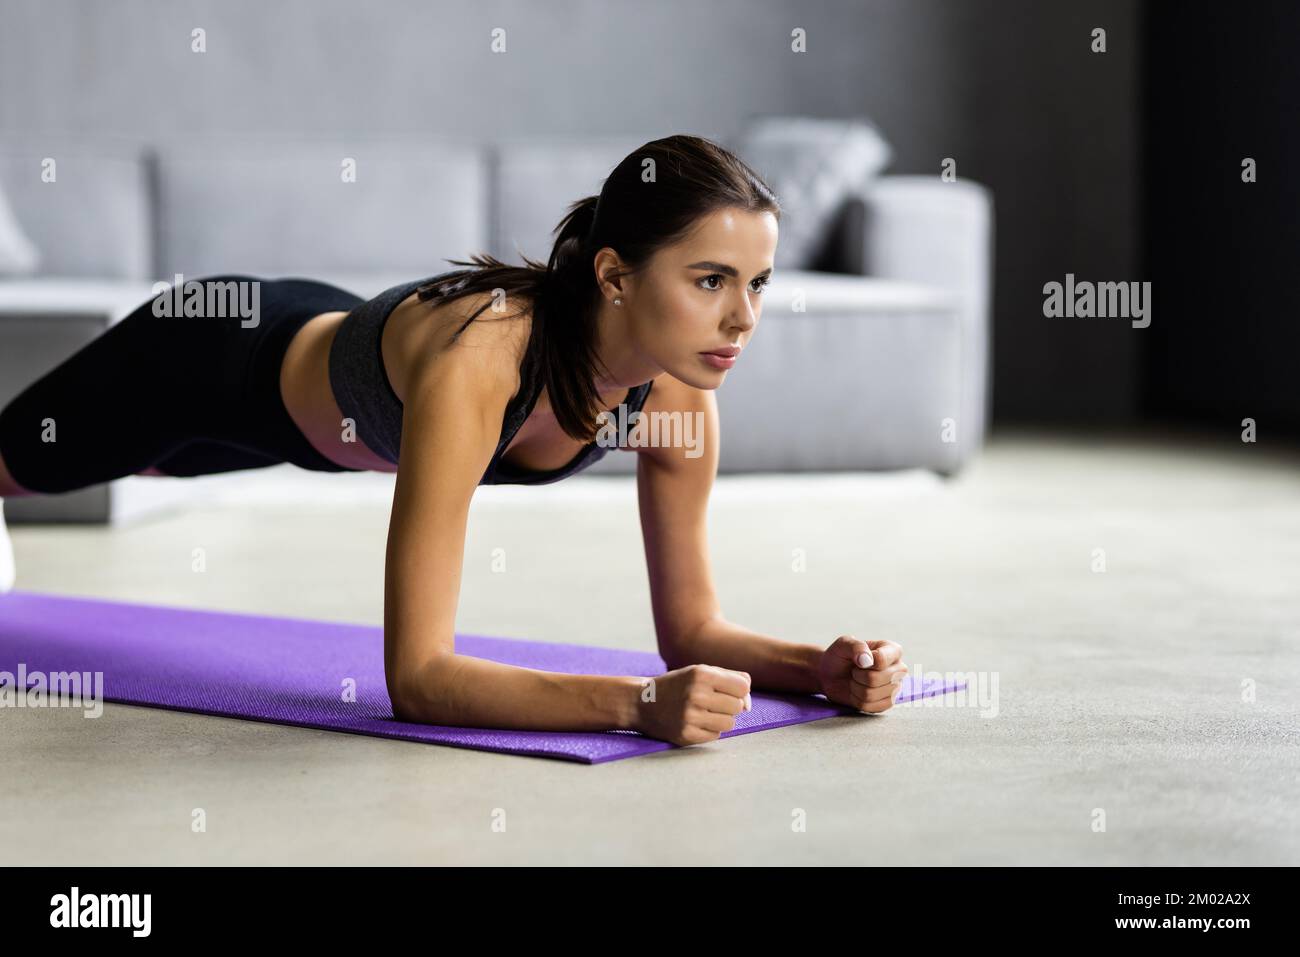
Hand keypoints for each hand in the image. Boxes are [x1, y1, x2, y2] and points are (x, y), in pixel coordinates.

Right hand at [634, 664, 751, 746]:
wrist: (641, 703)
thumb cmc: (677, 685)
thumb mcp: (699, 672)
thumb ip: (730, 678)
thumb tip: (748, 702)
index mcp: (701, 674)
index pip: (742, 687)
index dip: (739, 690)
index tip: (727, 691)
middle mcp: (696, 695)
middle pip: (738, 706)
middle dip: (729, 705)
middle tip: (711, 702)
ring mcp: (690, 717)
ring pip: (729, 723)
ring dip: (721, 719)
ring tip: (704, 712)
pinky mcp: (686, 735)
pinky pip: (715, 735)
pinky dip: (709, 730)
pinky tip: (695, 722)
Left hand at [817, 635, 907, 713]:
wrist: (831, 674)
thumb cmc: (840, 656)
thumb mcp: (844, 644)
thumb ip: (856, 646)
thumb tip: (867, 660)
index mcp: (893, 650)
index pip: (881, 660)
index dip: (864, 662)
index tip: (858, 660)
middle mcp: (899, 669)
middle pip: (877, 678)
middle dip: (858, 676)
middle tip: (855, 671)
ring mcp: (895, 688)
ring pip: (871, 694)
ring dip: (856, 688)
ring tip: (855, 680)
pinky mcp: (888, 703)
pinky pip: (870, 707)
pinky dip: (857, 700)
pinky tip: (857, 692)